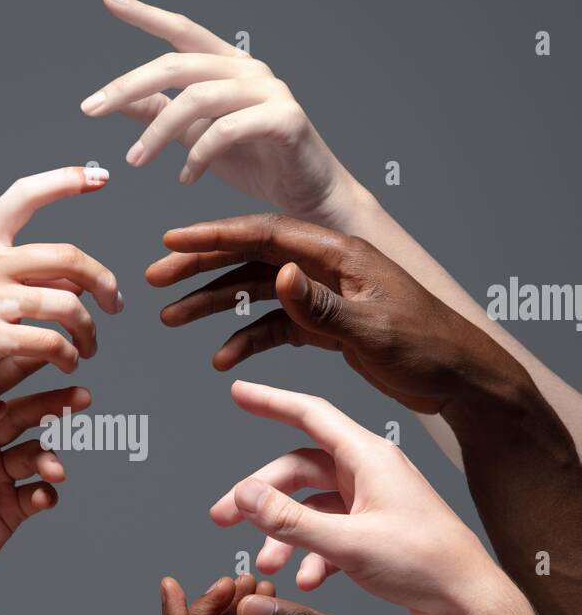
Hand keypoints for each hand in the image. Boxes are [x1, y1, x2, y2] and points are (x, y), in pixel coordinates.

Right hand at [0, 166, 121, 391]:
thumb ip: (16, 272)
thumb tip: (72, 282)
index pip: (25, 195)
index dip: (66, 181)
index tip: (100, 175)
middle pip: (67, 257)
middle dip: (104, 281)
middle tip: (115, 303)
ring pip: (66, 305)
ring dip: (90, 330)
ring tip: (89, 346)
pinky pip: (47, 343)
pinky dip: (67, 355)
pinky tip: (68, 362)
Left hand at [0, 356, 91, 610]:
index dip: (18, 369)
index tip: (46, 351)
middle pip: (22, 417)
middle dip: (51, 406)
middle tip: (81, 396)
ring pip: (36, 455)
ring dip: (49, 458)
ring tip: (52, 469)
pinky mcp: (11, 510)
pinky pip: (40, 493)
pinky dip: (46, 491)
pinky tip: (41, 496)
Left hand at [82, 0, 358, 222]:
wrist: (307, 197)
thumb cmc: (255, 162)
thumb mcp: (195, 136)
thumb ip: (160, 115)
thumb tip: (117, 101)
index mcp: (227, 65)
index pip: (182, 30)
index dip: (145, 14)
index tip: (110, 0)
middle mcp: (248, 69)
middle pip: (178, 63)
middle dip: (128, 84)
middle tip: (91, 109)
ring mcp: (269, 91)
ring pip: (198, 98)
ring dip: (158, 131)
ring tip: (135, 161)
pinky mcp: (285, 119)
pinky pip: (229, 129)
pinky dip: (199, 154)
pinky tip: (185, 177)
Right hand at [147, 214, 524, 405]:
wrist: (460, 380)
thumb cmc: (427, 348)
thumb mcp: (370, 328)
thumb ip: (320, 303)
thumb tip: (278, 273)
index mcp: (338, 255)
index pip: (264, 235)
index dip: (213, 235)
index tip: (170, 240)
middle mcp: (326, 268)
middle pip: (250, 258)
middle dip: (200, 267)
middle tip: (154, 279)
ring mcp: (324, 296)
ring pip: (256, 292)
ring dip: (214, 305)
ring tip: (171, 319)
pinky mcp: (327, 326)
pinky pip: (275, 328)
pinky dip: (247, 340)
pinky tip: (222, 358)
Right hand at [210, 382, 497, 614]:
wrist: (471, 605)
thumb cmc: (425, 565)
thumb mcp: (347, 543)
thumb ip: (289, 520)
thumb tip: (242, 495)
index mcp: (369, 458)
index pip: (310, 415)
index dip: (270, 402)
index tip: (237, 392)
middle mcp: (371, 473)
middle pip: (300, 469)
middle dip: (260, 496)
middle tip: (221, 519)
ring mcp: (375, 503)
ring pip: (312, 506)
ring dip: (284, 533)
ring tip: (266, 564)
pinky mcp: (379, 533)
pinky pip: (332, 533)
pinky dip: (312, 554)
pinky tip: (305, 580)